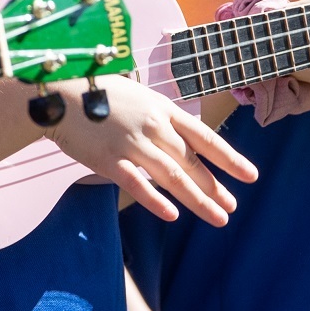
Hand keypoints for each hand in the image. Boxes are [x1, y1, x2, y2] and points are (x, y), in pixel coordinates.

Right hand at [52, 79, 258, 226]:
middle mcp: (154, 127)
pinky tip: (173, 215)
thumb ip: (160, 119)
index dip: (230, 158)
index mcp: (164, 110)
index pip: (205, 137)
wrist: (59, 93)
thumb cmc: (99, 93)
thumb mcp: (139, 95)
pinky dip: (155, 200)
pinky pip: (137, 184)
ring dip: (199, 200)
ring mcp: (132, 144)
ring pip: (174, 177)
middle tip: (233, 207)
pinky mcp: (108, 160)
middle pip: (193, 162)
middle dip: (216, 187)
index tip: (250, 175)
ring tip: (219, 218)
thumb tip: (181, 141)